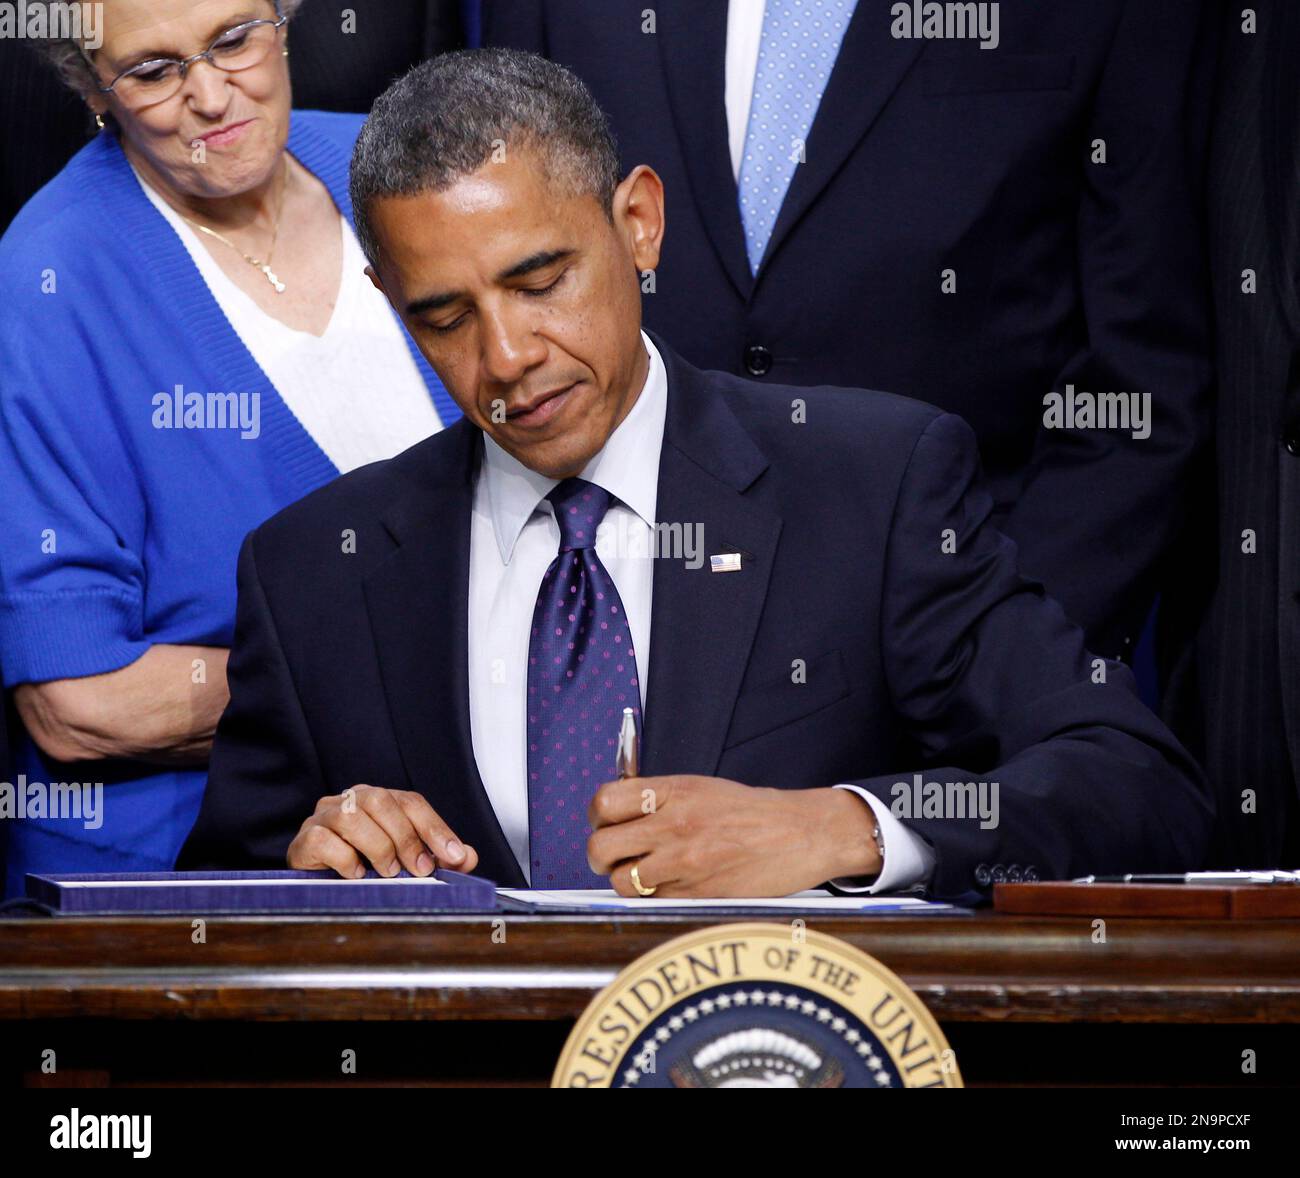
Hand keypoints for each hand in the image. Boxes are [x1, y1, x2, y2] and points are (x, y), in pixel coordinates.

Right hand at [287, 784, 478, 878]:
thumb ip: (438, 857)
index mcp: (379, 800)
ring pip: (351, 816)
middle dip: (406, 838)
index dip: (435, 828)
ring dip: (377, 848)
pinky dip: (345, 859)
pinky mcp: (304, 839)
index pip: (411, 802)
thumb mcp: (405, 861)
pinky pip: (324, 840)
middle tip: (419, 869)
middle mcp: (350, 800)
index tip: (454, 856)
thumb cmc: (363, 866)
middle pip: (381, 801)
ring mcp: (324, 817)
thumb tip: (467, 857)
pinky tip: (354, 874)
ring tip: (387, 872)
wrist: (315, 882)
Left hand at [586, 775, 879, 897]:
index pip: (605, 801)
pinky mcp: (697, 893)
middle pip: (601, 846)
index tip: (603, 824)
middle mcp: (673, 823)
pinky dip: (655, 899)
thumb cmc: (753, 812)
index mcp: (674, 790)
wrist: (802, 833)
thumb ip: (660, 800)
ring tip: (646, 877)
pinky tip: (673, 888)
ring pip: (621, 882)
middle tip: (614, 859)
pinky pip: (652, 902)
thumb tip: (618, 814)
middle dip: (600, 857)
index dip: (596, 817)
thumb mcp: (702, 789)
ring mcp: (684, 860)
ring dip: (627, 882)